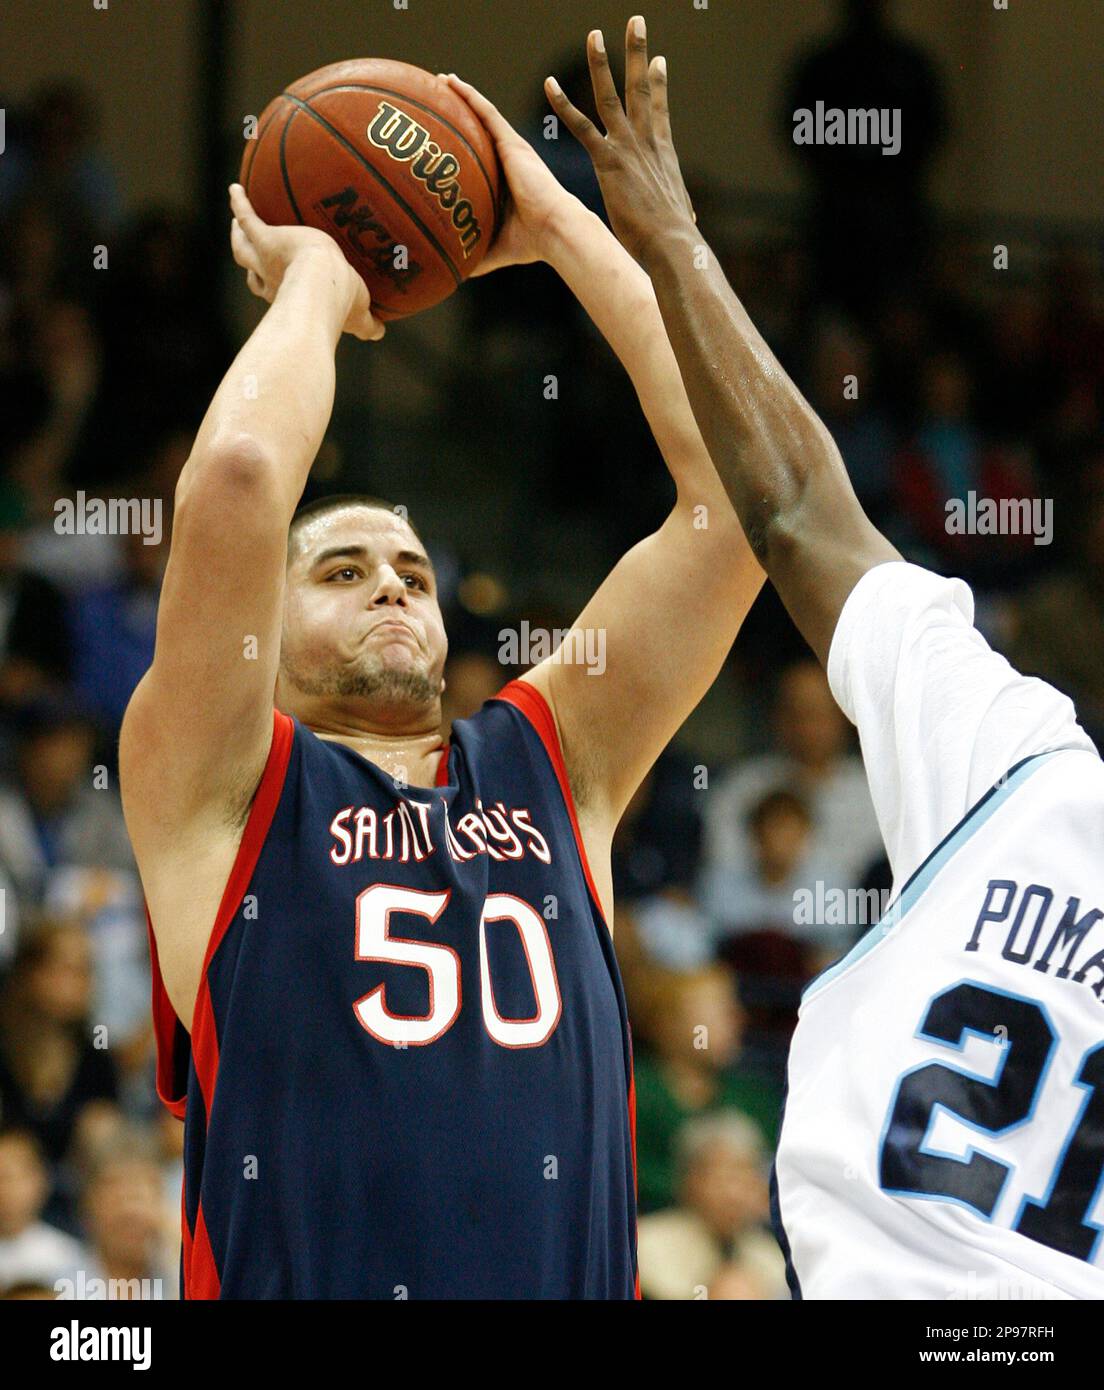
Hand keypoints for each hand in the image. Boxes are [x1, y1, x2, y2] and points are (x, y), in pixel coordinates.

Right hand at [228, 183, 384, 340]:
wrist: (324, 282)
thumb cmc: (341, 302)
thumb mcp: (359, 315)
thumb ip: (368, 325)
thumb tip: (380, 333)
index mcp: (291, 296)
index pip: (275, 291)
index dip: (270, 287)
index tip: (269, 284)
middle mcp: (273, 280)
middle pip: (253, 271)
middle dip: (250, 261)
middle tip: (247, 249)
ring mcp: (266, 259)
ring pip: (242, 248)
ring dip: (238, 236)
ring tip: (236, 222)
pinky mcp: (266, 238)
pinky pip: (247, 217)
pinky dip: (239, 203)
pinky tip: (235, 188)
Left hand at [443, 73, 580, 275]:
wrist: (555, 231)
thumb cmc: (531, 244)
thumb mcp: (494, 249)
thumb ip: (473, 256)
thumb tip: (451, 273)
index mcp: (505, 182)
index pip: (479, 157)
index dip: (461, 145)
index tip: (440, 139)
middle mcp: (508, 160)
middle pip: (478, 130)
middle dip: (458, 114)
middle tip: (433, 100)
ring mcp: (511, 149)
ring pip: (480, 113)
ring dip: (460, 96)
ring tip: (439, 81)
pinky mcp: (513, 143)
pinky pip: (486, 112)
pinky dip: (468, 96)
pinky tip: (450, 83)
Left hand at [545, 17, 696, 263]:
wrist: (672, 244)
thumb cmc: (675, 240)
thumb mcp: (680, 217)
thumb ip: (680, 210)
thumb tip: (689, 220)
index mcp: (663, 152)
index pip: (659, 109)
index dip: (658, 82)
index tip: (657, 60)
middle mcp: (646, 141)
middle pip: (641, 87)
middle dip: (637, 52)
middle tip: (636, 21)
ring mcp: (627, 148)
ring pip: (611, 96)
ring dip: (601, 63)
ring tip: (594, 33)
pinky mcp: (607, 161)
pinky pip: (581, 126)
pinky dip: (563, 105)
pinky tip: (548, 84)